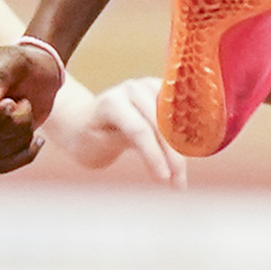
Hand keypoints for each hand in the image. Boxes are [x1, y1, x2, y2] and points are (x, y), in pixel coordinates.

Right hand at [0, 42, 66, 173]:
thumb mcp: (15, 57)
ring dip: (24, 133)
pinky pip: (2, 164)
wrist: (37, 76)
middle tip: (24, 103)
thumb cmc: (24, 62)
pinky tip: (36, 139)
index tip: (12, 103)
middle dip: (15, 120)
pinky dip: (25, 154)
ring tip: (26, 113)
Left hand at [44, 75, 185, 185]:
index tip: (164, 178)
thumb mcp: (99, 145)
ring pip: (174, 120)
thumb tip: (156, 155)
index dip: (155, 155)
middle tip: (178, 183)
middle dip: (172, 157)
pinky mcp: (162, 91)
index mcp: (112, 101)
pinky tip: (186, 157)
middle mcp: (133, 89)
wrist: (84, 122)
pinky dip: (184, 136)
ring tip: (181, 176)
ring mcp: (149, 86)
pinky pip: (180, 114)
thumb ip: (126, 142)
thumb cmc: (88, 138)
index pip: (140, 130)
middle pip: (161, 126)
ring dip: (181, 149)